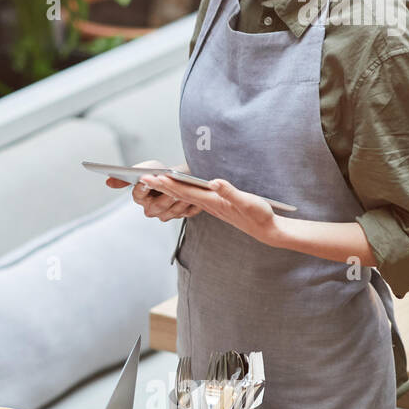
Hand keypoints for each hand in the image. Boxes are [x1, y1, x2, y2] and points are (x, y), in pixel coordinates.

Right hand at [107, 159, 203, 222]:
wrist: (181, 176)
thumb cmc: (161, 172)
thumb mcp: (144, 170)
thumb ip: (126, 176)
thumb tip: (108, 182)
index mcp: (141, 198)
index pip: (138, 195)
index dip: (142, 188)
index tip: (145, 179)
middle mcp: (152, 210)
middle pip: (157, 206)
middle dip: (164, 195)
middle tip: (169, 186)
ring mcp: (167, 214)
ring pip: (173, 210)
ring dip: (179, 200)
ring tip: (184, 189)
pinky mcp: (183, 214)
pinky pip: (187, 212)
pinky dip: (190, 204)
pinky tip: (194, 196)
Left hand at [142, 173, 277, 243]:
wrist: (266, 230)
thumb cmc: (259, 215)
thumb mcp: (248, 202)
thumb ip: (230, 192)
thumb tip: (213, 182)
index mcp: (213, 201)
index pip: (185, 191)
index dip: (168, 184)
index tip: (153, 178)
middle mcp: (208, 204)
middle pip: (179, 194)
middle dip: (160, 186)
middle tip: (142, 178)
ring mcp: (210, 206)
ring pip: (184, 196)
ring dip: (167, 189)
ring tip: (152, 181)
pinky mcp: (215, 206)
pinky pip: (192, 199)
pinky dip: (180, 192)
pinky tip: (174, 189)